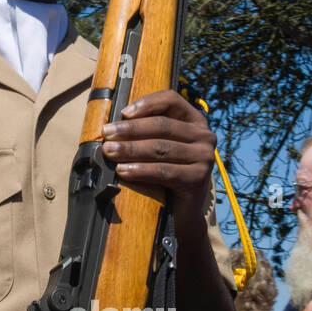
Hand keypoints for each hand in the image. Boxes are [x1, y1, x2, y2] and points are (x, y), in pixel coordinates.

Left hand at [99, 90, 215, 223]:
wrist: (182, 210)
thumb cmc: (164, 172)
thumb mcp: (157, 145)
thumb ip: (144, 131)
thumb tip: (111, 125)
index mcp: (194, 120)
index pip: (171, 100)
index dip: (147, 103)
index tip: (123, 112)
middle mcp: (204, 135)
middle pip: (162, 125)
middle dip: (130, 129)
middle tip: (107, 134)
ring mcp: (205, 156)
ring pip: (161, 148)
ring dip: (131, 149)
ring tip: (110, 151)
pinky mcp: (199, 178)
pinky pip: (164, 171)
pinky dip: (140, 170)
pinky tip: (123, 171)